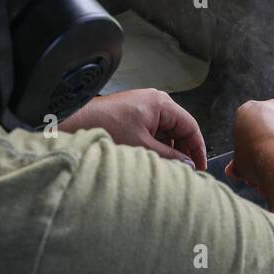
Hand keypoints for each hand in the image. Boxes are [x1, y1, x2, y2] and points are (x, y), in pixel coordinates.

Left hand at [61, 90, 207, 169]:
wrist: (74, 121)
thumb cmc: (105, 126)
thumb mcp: (143, 146)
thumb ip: (169, 157)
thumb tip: (187, 165)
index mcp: (161, 103)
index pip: (191, 126)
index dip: (197, 149)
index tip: (199, 167)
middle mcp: (155, 102)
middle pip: (180, 129)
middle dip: (182, 151)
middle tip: (184, 171)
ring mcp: (144, 108)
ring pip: (166, 133)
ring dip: (168, 150)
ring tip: (166, 168)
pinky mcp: (133, 116)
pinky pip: (153, 132)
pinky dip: (155, 146)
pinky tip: (152, 159)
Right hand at [228, 99, 273, 196]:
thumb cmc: (261, 162)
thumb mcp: (239, 167)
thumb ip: (237, 165)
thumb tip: (235, 170)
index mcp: (248, 110)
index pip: (241, 129)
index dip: (243, 150)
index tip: (245, 163)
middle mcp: (272, 107)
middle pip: (262, 131)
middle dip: (260, 151)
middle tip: (258, 171)